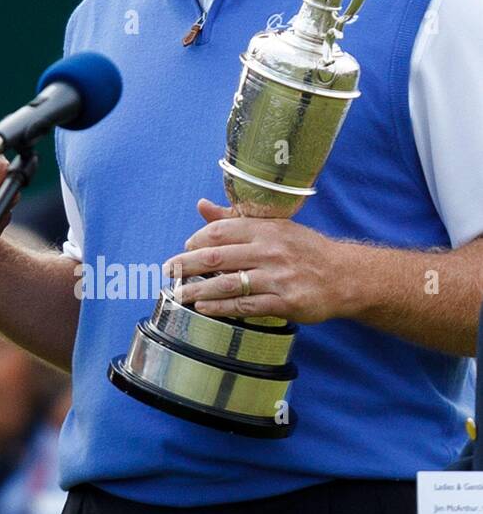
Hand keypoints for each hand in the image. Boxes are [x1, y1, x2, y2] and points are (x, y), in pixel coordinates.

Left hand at [162, 199, 358, 322]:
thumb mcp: (274, 227)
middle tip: (168, 271)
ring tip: (179, 293)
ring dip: (198, 290)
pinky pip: (246, 306)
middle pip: (218, 257)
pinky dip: (221, 308)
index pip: (221, 231)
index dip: (197, 240)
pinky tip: (204, 308)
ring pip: (229, 284)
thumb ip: (235, 219)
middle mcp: (270, 251)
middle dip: (187, 265)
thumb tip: (201, 205)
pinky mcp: (286, 302)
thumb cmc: (303, 249)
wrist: (346, 276)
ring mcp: (278, 278)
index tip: (185, 249)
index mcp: (265, 229)